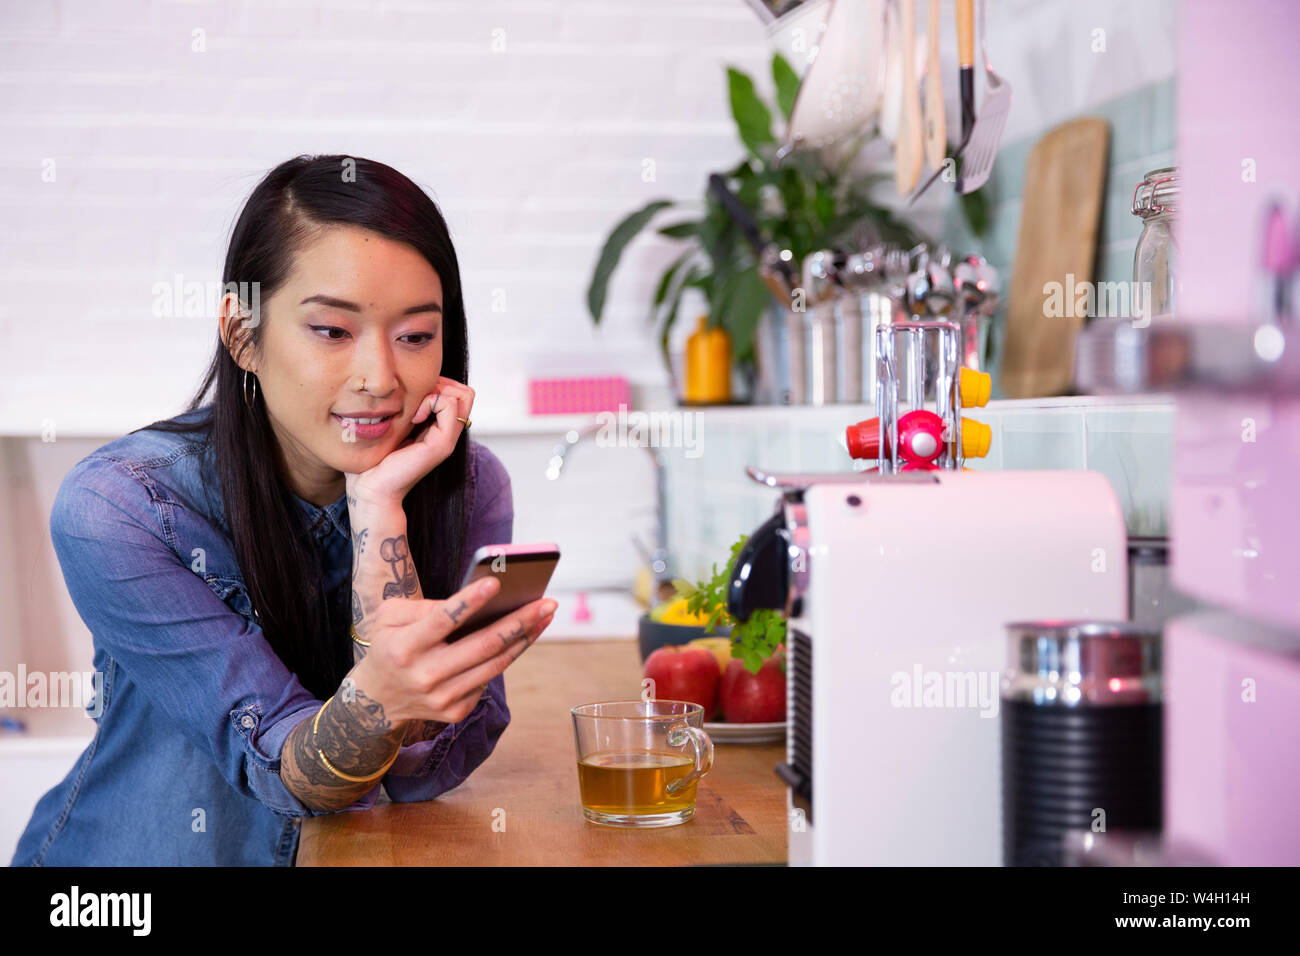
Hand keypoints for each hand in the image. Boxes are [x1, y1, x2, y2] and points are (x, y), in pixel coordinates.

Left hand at [346, 375, 473, 505]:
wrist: (371, 487)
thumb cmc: (374, 458)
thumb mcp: (393, 424)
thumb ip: (405, 408)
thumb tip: (403, 384)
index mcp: (438, 429)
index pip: (457, 393)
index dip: (439, 384)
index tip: (414, 396)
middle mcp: (448, 434)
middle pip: (465, 393)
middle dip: (441, 384)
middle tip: (417, 398)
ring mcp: (448, 439)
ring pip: (463, 395)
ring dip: (437, 391)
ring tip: (415, 409)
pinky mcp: (443, 444)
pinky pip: (449, 405)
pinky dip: (431, 401)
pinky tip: (413, 417)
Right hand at [351, 576, 557, 724]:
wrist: (376, 700)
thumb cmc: (388, 646)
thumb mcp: (388, 619)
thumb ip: (422, 607)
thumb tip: (469, 602)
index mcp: (405, 647)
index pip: (443, 620)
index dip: (470, 601)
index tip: (497, 583)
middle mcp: (425, 675)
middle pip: (483, 645)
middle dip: (520, 621)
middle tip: (548, 603)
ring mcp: (442, 698)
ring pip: (495, 664)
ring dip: (525, 638)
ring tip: (545, 616)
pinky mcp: (455, 711)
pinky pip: (488, 680)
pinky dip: (506, 657)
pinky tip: (522, 638)